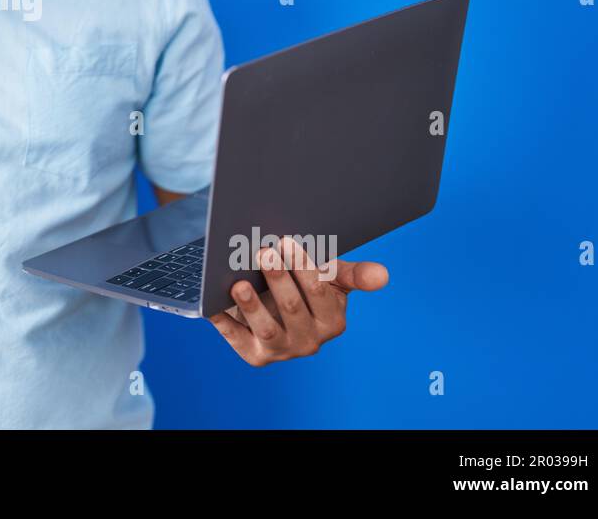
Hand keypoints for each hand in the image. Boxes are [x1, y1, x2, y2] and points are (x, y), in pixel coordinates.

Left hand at [208, 235, 388, 365]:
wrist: (274, 304)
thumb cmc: (305, 287)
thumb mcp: (331, 279)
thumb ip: (354, 275)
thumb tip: (384, 275)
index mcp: (333, 322)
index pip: (320, 293)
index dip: (304, 267)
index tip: (287, 241)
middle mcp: (310, 342)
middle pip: (293, 309)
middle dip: (278, 280)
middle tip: (263, 252)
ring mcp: (282, 351)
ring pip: (268, 329)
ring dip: (253, 306)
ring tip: (239, 283)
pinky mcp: (254, 356)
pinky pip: (238, 339)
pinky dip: (225, 323)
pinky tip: (213, 304)